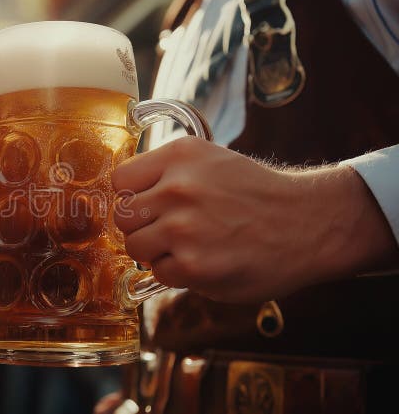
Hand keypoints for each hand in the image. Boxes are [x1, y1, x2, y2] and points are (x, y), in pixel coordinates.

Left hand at [112, 137, 397, 302]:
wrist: (308, 223)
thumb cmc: (255, 195)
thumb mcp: (211, 161)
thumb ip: (167, 173)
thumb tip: (125, 196)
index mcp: (180, 155)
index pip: (120, 180)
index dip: (131, 197)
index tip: (147, 205)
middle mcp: (178, 187)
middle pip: (123, 216)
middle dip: (141, 226)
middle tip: (168, 230)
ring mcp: (183, 228)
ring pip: (135, 246)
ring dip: (156, 252)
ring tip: (187, 247)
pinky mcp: (193, 265)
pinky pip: (159, 272)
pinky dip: (177, 273)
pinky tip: (204, 261)